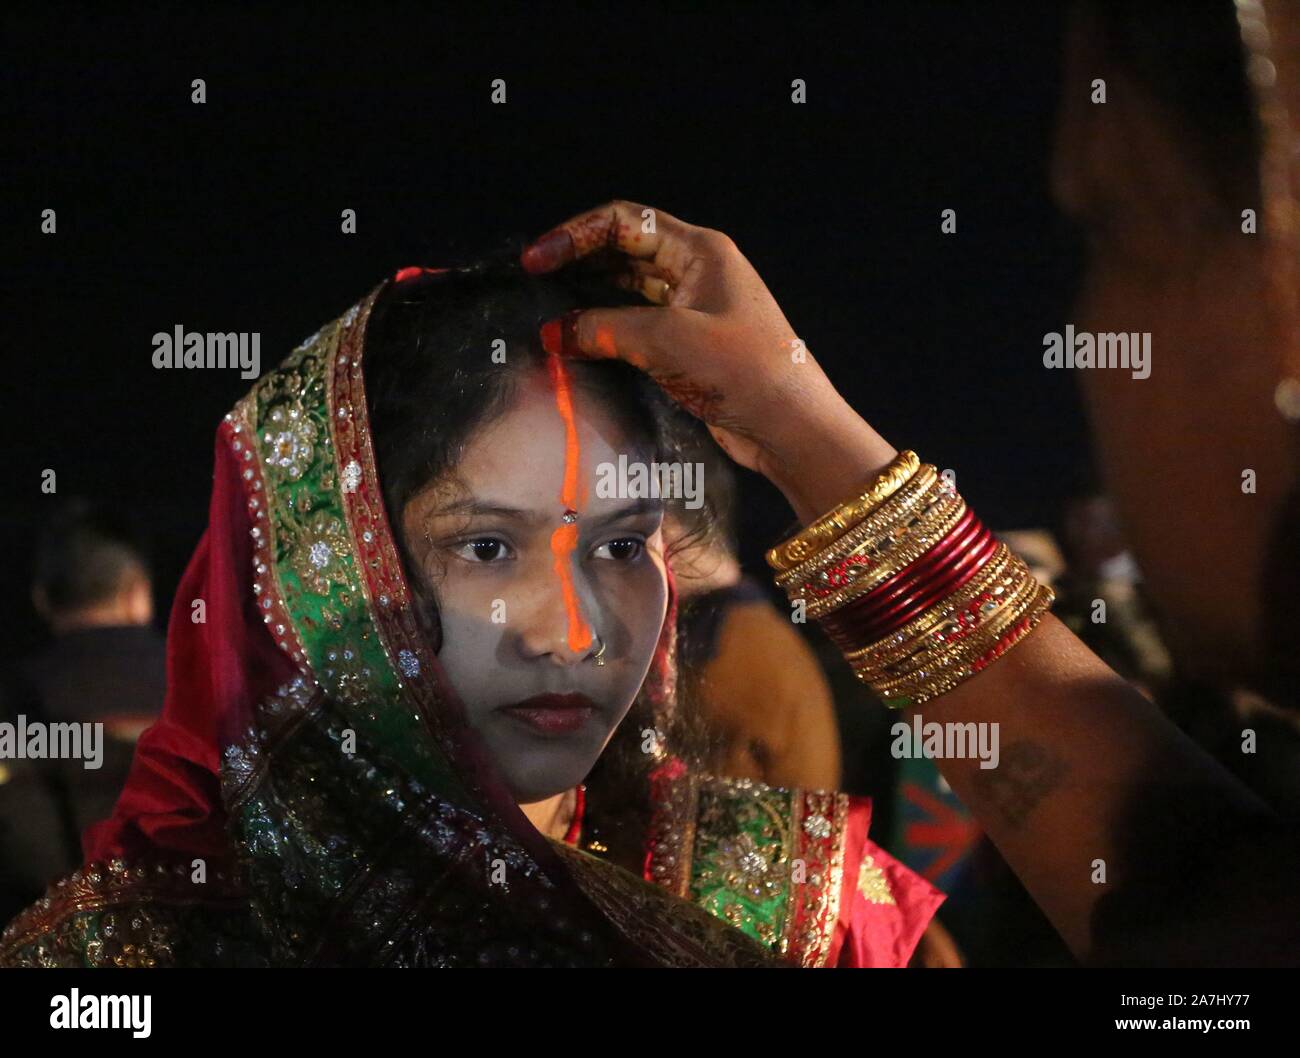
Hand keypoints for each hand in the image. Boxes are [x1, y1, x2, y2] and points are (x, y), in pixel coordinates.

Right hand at [521, 200, 897, 521]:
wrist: (790, 426)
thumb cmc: (742, 369)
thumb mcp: (667, 340)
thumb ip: (605, 329)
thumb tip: (555, 332)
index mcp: (698, 250)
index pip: (625, 222)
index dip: (574, 235)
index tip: (535, 260)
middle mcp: (695, 272)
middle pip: (623, 252)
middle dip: (577, 264)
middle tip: (532, 284)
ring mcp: (692, 310)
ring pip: (627, 292)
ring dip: (589, 300)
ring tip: (548, 314)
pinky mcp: (688, 348)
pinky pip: (636, 328)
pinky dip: (606, 332)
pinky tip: (578, 345)